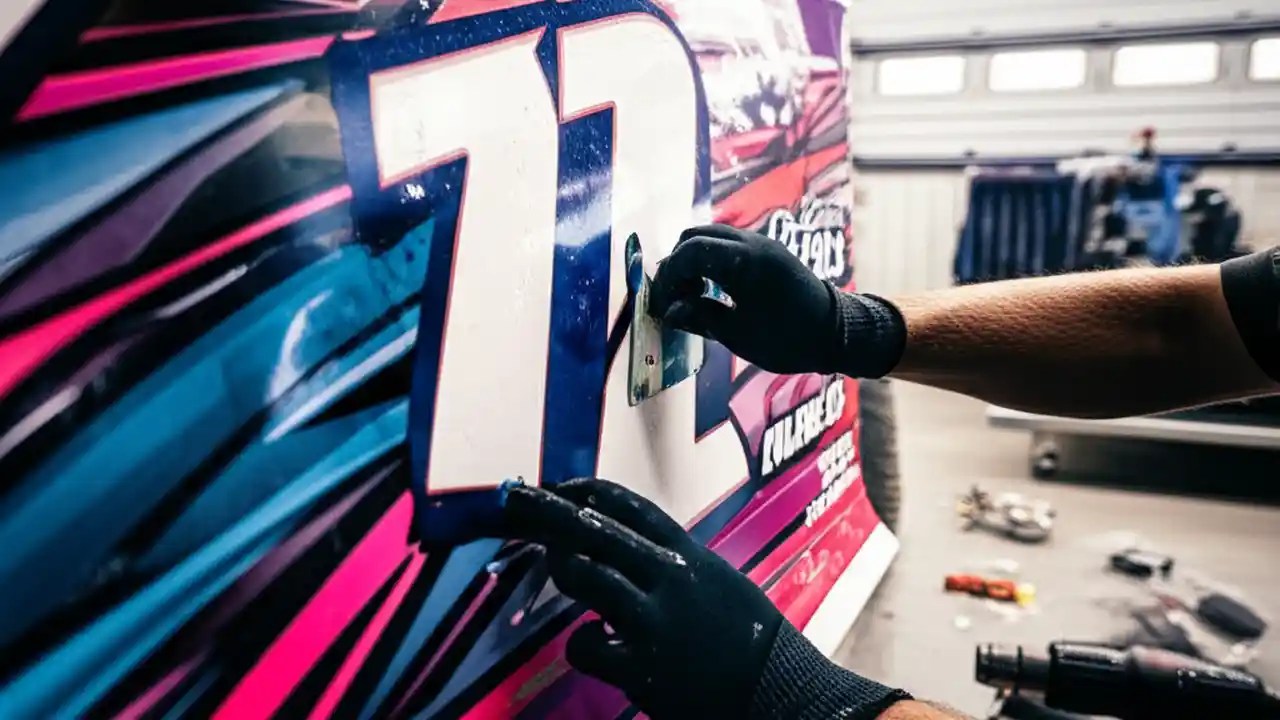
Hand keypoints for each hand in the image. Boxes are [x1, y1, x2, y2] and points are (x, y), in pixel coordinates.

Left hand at [503, 479, 784, 718]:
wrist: (780, 693)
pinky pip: (586, 646)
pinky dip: (581, 643)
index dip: (590, 492)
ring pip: (586, 576)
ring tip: (555, 563)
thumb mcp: (722, 586)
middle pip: (597, 530)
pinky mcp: (642, 668)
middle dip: (550, 511)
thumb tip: (634, 555)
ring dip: (562, 566)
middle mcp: (670, 581)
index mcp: (691, 559)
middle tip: (518, 499)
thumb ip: (678, 568)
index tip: (563, 485)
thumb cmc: (753, 642)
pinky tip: (590, 645)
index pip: (633, 509)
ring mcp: (654, 622)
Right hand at [649, 225, 905, 377]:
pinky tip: (711, 288)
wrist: (839, 332)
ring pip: (711, 236)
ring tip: (690, 294)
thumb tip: (669, 313)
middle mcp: (753, 244)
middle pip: (696, 237)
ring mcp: (762, 244)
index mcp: (745, 264)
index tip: (661, 303)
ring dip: (693, 260)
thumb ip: (701, 318)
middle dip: (677, 265)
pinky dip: (711, 259)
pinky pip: (729, 243)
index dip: (668, 277)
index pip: (689, 253)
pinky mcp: (769, 251)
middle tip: (672, 298)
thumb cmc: (791, 340)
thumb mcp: (740, 336)